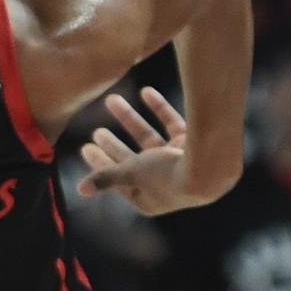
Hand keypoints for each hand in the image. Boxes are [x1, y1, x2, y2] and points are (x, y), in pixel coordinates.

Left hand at [74, 88, 215, 215]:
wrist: (210, 166)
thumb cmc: (167, 176)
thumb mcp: (130, 174)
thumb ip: (106, 177)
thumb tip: (80, 190)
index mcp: (148, 199)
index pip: (119, 181)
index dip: (101, 164)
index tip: (87, 146)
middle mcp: (164, 184)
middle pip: (133, 162)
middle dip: (113, 145)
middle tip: (97, 131)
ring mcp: (179, 164)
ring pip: (150, 139)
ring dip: (130, 120)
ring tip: (111, 100)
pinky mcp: (192, 146)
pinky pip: (173, 124)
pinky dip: (160, 108)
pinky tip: (145, 91)